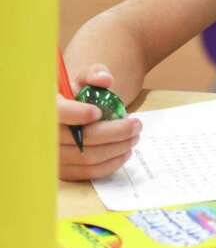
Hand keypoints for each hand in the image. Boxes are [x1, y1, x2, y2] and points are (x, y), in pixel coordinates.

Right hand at [58, 64, 140, 180]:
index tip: (98, 112)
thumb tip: (105, 80)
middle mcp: (46, 135)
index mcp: (48, 108)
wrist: (74, 113)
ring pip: (87, 157)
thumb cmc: (80, 94)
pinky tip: (125, 152)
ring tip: (135, 137)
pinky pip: (89, 173)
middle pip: (80, 139)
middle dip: (114, 133)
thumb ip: (96, 74)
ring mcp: (54, 156)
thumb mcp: (86, 78)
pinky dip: (111, 164)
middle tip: (137, 125)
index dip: (76, 114)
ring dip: (117, 148)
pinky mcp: (65, 171)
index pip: (57, 113)